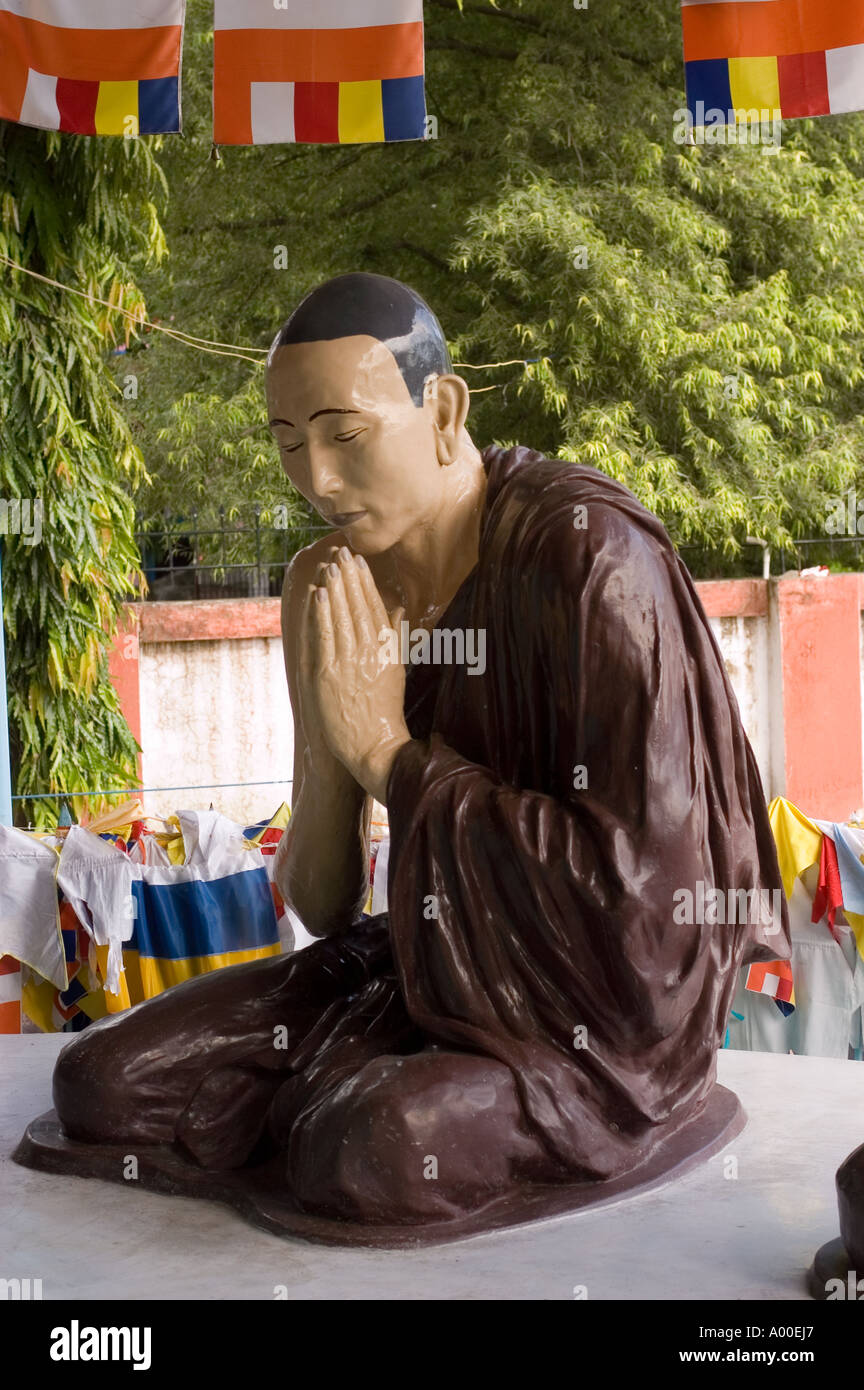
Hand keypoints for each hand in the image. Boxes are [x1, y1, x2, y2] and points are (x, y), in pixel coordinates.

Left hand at [308, 547, 410, 801]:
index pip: (375, 607)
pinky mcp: (330, 674)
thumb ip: (396, 636)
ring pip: (341, 618)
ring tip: (330, 566)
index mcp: (387, 649)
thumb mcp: (397, 668)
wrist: (375, 743)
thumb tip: (398, 607)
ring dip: (335, 590)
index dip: (365, 582)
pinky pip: (325, 638)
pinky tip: (318, 595)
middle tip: (342, 553)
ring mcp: (349, 662)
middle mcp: (370, 652)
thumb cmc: (385, 709)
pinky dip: (321, 615)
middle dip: (349, 578)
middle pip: (358, 607)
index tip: (358, 561)